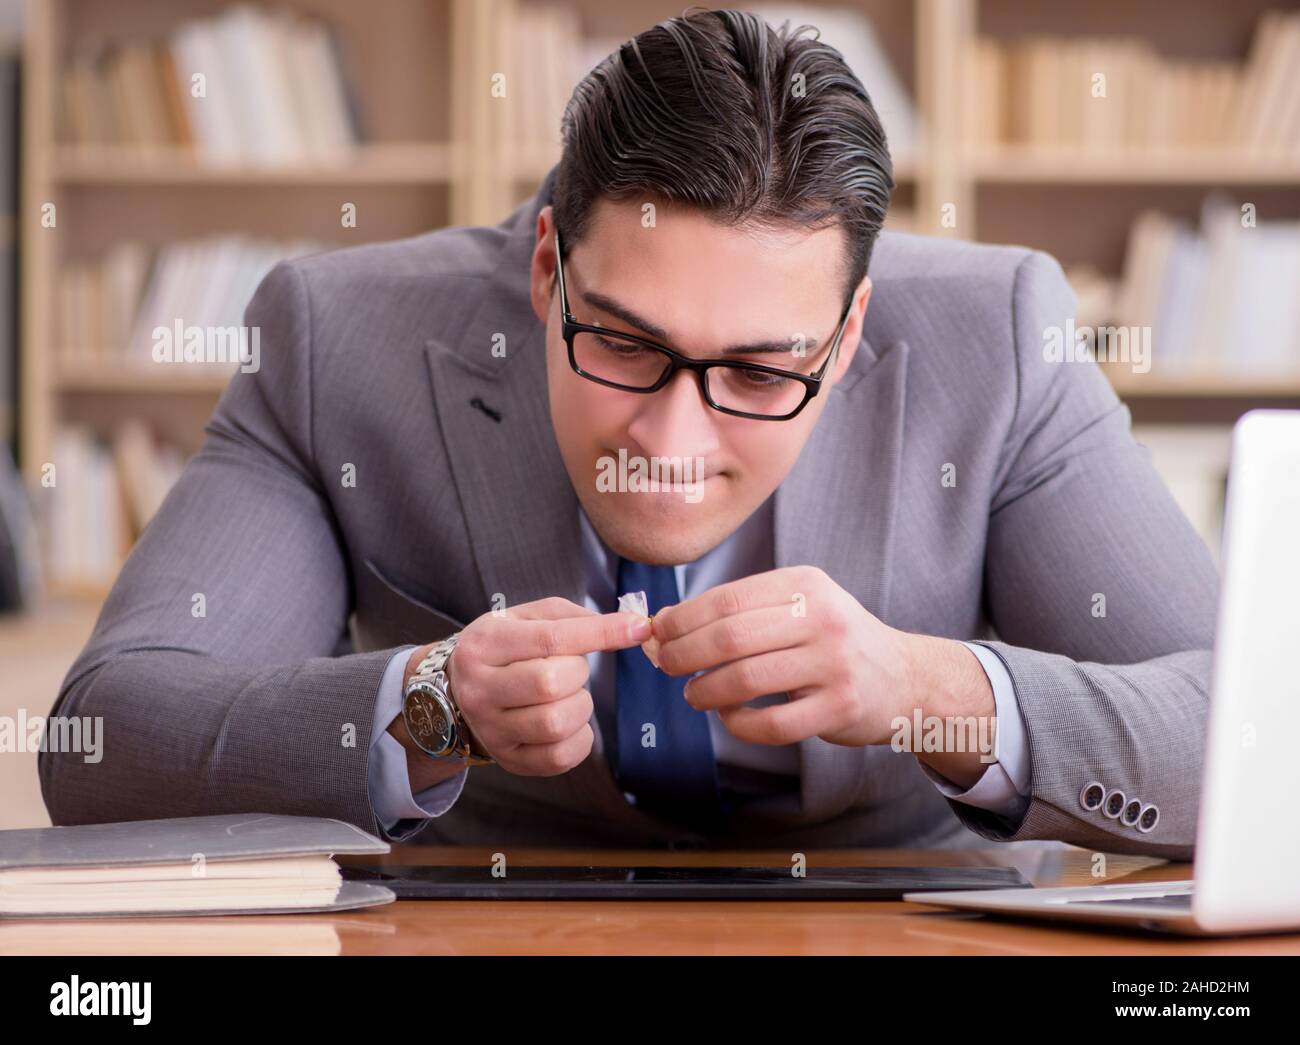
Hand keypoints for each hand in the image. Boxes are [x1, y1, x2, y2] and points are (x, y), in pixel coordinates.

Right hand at [437, 597, 649, 775]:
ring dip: (580, 706)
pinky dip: (580, 739)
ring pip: (556, 723)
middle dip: (578, 673)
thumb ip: (573, 618)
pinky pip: (559, 758)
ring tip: (567, 695)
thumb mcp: (525, 618)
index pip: (550, 638)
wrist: (457, 692)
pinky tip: (570, 721)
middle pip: (550, 683)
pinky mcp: (508, 759)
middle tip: (570, 668)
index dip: (600, 633)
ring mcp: (491, 730)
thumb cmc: (504, 649)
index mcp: (484, 645)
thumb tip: (629, 627)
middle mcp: (479, 690)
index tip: (638, 628)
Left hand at [652, 567, 993, 776]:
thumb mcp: (794, 606)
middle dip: (684, 655)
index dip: (682, 619)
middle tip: (668, 667)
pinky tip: (730, 717)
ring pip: (746, 680)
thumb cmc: (830, 640)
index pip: (726, 599)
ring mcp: (833, 664)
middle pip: (730, 639)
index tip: (658, 633)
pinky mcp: (840, 708)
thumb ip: (736, 612)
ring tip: (695, 694)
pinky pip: (771, 723)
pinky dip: (738, 724)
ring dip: (705, 691)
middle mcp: (822, 618)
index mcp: (804, 585)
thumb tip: (663, 622)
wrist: (903, 676)